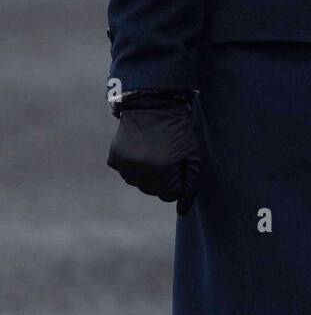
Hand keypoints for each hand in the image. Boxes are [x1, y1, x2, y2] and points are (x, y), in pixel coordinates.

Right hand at [107, 93, 200, 214]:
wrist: (153, 103)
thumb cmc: (178, 129)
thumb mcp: (192, 154)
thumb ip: (191, 184)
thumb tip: (182, 210)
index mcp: (162, 170)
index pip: (171, 195)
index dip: (178, 180)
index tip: (179, 163)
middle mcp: (140, 172)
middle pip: (154, 191)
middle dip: (163, 178)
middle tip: (167, 154)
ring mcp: (124, 166)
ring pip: (139, 184)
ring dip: (148, 173)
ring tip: (154, 150)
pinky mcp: (114, 159)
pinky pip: (126, 172)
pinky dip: (133, 165)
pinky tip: (140, 148)